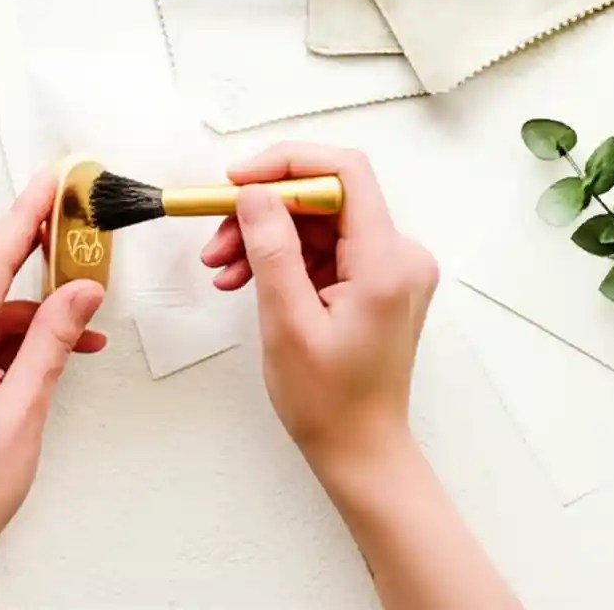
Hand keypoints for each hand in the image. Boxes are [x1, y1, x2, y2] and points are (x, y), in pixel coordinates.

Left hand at [0, 172, 106, 609]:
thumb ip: (54, 340)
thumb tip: (82, 290)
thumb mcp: (24, 408)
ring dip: (37, 325)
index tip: (49, 181)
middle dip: (46, 279)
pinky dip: (16, 345)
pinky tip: (52, 357)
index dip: (26, 215)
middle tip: (86, 250)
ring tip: (82, 339)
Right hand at [200, 142, 438, 472]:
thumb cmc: (329, 402)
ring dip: (264, 238)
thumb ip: (272, 249)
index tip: (238, 181)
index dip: (286, 164)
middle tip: (214, 235)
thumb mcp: (287, 322)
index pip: (344, 173)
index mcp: (386, 263)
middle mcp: (398, 256)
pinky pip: (322, 251)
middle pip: (324, 199)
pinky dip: (281, 259)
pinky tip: (243, 279)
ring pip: (317, 225)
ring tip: (220, 268)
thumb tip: (255, 193)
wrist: (359, 450)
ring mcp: (388, 269)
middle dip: (264, 211)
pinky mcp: (374, 283)